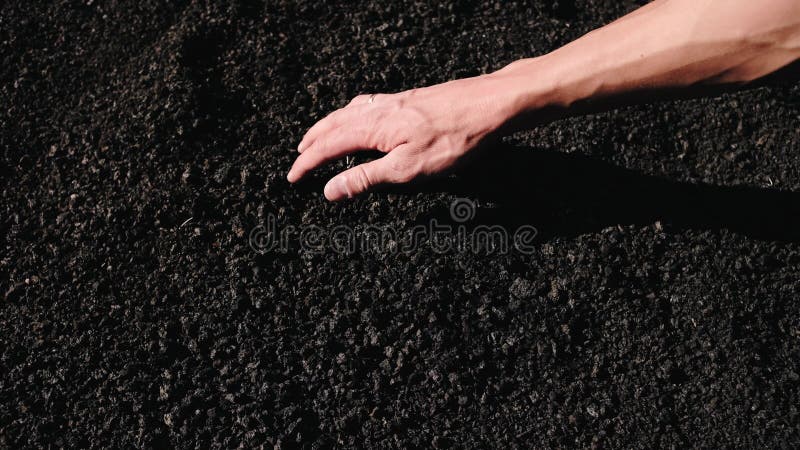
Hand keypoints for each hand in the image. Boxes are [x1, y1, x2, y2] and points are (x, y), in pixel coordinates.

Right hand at [287, 73, 520, 200]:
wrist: (491, 105)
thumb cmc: (454, 139)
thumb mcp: (408, 169)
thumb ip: (367, 178)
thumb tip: (330, 189)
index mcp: (373, 127)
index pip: (329, 146)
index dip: (309, 163)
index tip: (293, 176)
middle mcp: (380, 109)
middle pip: (335, 124)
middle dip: (314, 140)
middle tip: (298, 154)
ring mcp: (397, 101)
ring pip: (351, 111)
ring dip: (330, 124)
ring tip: (320, 134)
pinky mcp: (413, 99)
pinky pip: (370, 103)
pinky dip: (353, 112)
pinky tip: (363, 114)